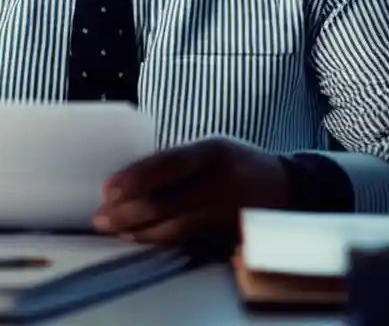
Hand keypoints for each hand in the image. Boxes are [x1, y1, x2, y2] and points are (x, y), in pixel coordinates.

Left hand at [92, 136, 290, 245]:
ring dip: (139, 229)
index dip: (133, 179)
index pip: (166, 164)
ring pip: (174, 226)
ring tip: (116, 229)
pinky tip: (141, 236)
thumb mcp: (211, 150)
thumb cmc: (236, 164)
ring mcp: (227, 209)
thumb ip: (176, 162)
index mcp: (211, 151)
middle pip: (166, 201)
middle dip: (126, 212)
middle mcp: (221, 180)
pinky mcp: (229, 232)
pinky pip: (188, 238)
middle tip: (101, 218)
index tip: (106, 190)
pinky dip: (160, 238)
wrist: (287, 187)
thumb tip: (127, 180)